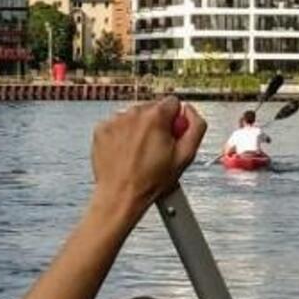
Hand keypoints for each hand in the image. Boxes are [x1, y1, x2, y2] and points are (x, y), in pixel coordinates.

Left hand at [90, 97, 203, 212]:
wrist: (121, 195)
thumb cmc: (150, 181)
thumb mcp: (186, 156)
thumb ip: (196, 126)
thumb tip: (190, 111)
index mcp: (156, 117)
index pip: (173, 103)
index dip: (176, 121)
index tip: (172, 136)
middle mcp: (133, 114)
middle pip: (153, 109)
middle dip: (157, 125)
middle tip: (157, 148)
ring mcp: (115, 121)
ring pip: (135, 117)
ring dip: (139, 130)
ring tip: (140, 153)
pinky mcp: (101, 129)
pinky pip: (118, 125)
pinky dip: (122, 136)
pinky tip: (127, 152)